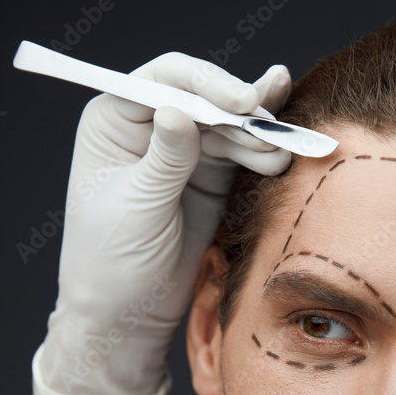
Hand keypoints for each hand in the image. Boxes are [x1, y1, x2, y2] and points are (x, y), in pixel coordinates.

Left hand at [32, 52, 291, 394]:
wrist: (129, 314)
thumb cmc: (111, 262)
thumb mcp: (136, 208)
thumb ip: (163, 159)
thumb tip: (179, 110)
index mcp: (115, 121)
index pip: (164, 80)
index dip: (205, 83)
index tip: (240, 104)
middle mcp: (150, 126)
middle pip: (204, 97)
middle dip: (240, 111)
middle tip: (271, 128)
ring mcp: (184, 151)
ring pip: (229, 124)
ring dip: (258, 133)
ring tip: (284, 149)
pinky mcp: (211, 178)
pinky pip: (242, 153)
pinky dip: (263, 152)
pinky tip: (284, 149)